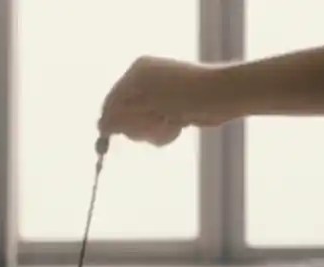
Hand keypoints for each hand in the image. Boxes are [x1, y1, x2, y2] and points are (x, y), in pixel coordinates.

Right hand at [98, 56, 219, 145]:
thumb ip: (120, 115)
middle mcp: (146, 83)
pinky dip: (164, 133)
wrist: (222, 96)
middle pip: (125, 115)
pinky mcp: (171, 111)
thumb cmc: (183, 94)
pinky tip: (178, 127)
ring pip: (141, 126)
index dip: (110, 119)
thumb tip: (101, 126)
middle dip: (138, 125)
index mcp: (137, 72)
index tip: (108, 137)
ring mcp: (159, 98)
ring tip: (170, 124)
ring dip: (153, 131)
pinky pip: (156, 129)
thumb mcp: (147, 103)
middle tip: (153, 122)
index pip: (113, 99)